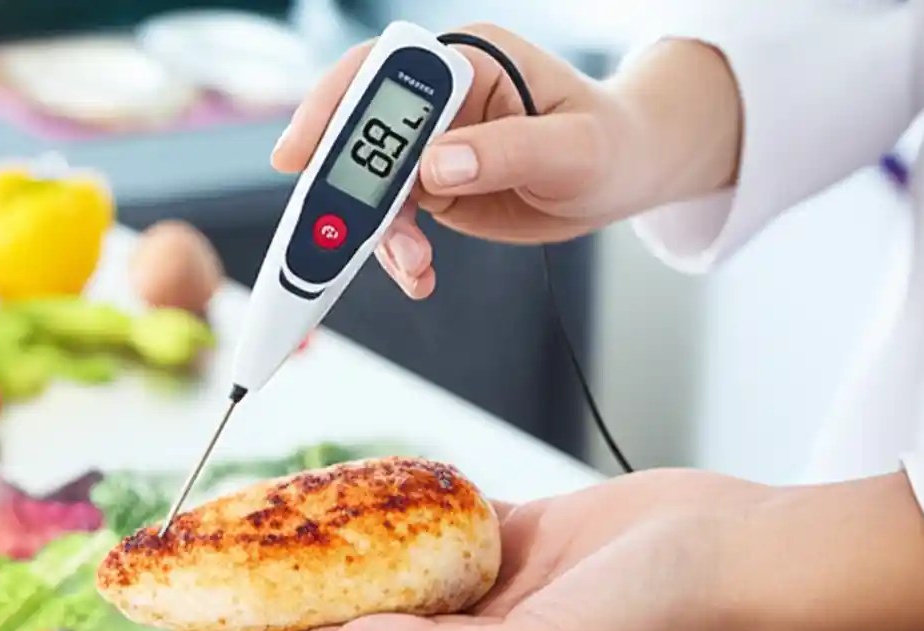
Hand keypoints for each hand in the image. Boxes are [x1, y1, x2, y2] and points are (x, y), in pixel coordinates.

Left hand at [233, 469, 923, 630]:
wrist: (731, 547)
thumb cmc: (658, 616)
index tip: (210, 619)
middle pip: (363, 608)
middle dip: (298, 586)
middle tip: (231, 555)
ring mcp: (498, 584)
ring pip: (398, 559)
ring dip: (346, 541)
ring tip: (282, 519)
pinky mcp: (519, 535)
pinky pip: (443, 517)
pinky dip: (407, 501)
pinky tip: (366, 486)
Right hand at [273, 24, 741, 298]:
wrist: (624, 175)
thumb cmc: (611, 144)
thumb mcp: (574, 149)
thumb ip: (507, 151)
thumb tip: (435, 168)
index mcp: (465, 61)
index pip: (378, 74)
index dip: (329, 109)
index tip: (299, 154)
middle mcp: (436, 100)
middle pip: (357, 137)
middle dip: (342, 191)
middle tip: (332, 237)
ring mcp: (429, 145)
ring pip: (369, 190)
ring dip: (375, 235)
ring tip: (414, 266)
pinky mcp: (431, 187)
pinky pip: (392, 222)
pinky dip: (396, 254)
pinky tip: (419, 276)